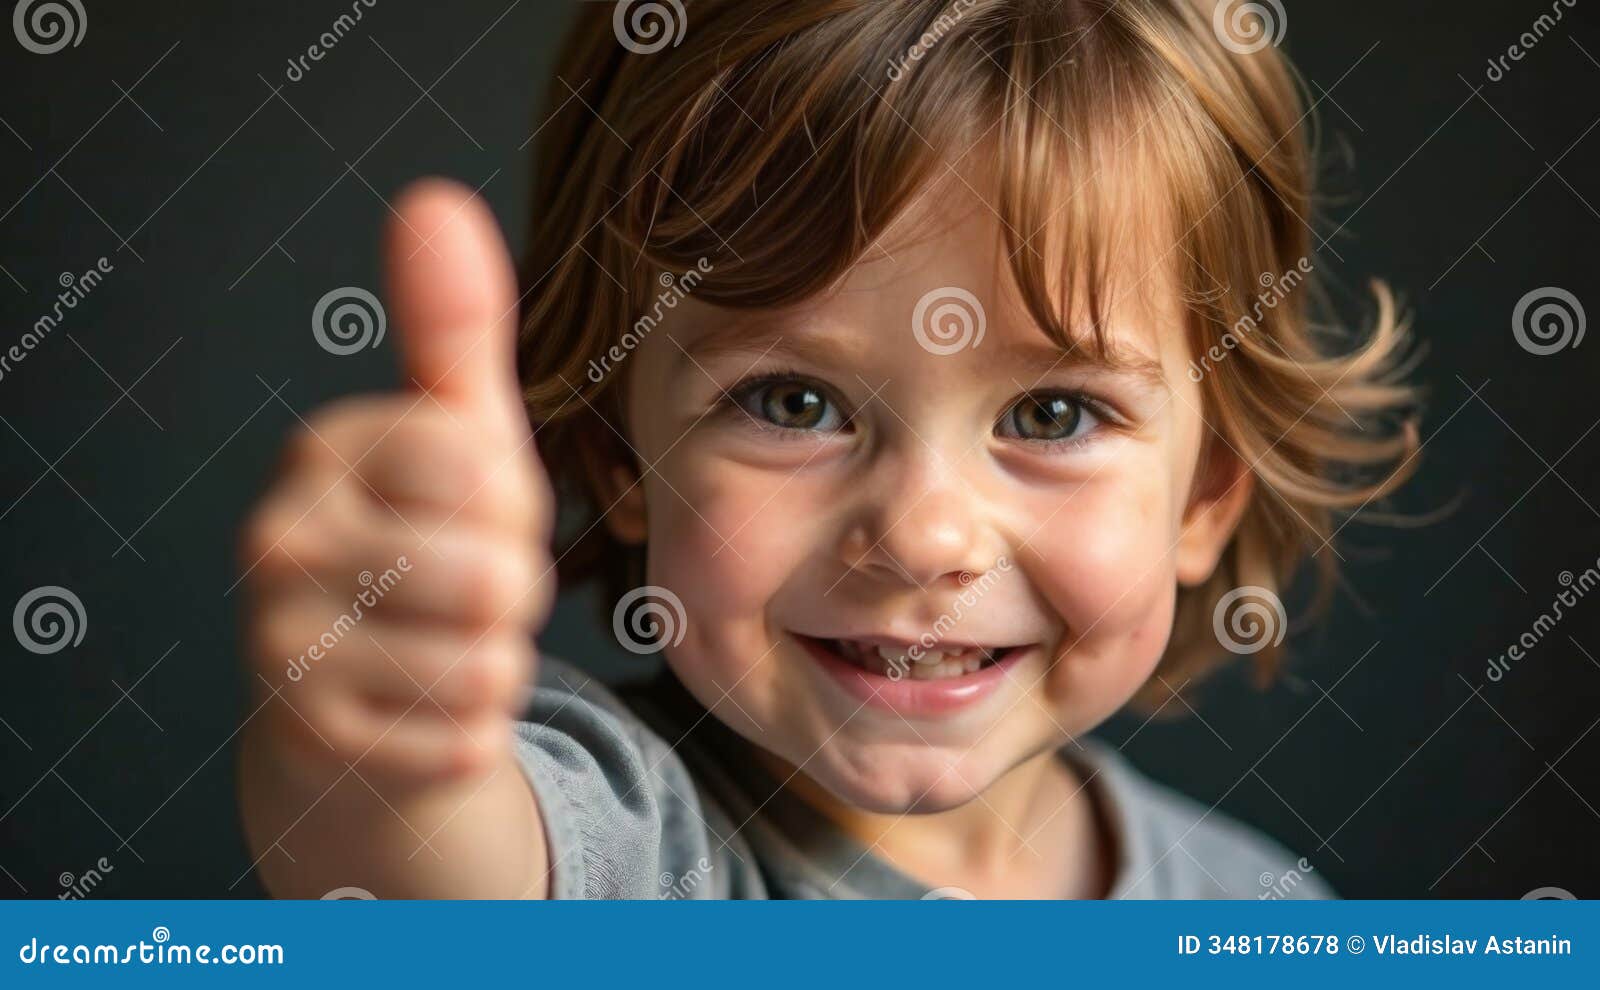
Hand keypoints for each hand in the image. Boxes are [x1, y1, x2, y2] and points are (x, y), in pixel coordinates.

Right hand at [241, 179, 553, 784]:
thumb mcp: (451, 438)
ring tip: (442, 646)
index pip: (487, 470)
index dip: (510, 504)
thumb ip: (452, 328)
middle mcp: (278, 540)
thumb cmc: (422, 550)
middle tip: (459, 593)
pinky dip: (472, 728)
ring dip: (496, 662)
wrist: (353, 704)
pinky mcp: (311, 738)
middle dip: (511, 591)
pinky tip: (425, 708)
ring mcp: (282, 645)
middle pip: (494, 570)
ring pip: (486, 657)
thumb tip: (435, 200)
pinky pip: (468, 732)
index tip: (466, 515)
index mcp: (323, 450)